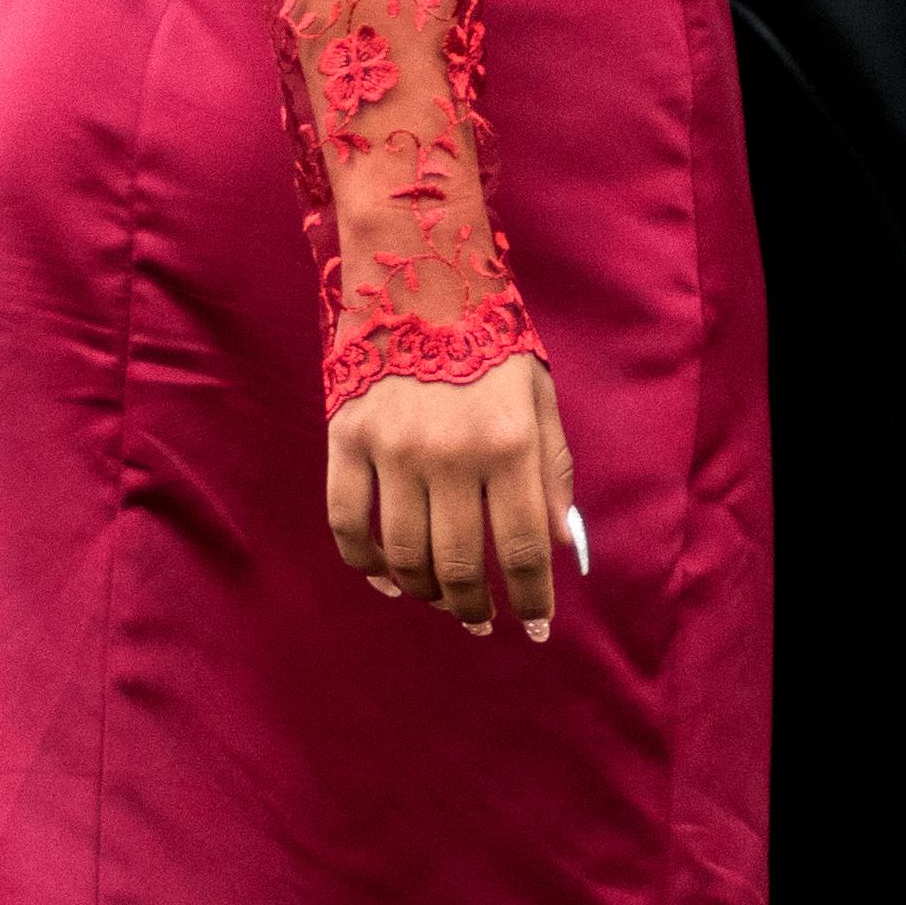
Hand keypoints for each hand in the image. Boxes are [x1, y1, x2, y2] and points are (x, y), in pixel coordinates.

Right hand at [325, 353, 578, 640]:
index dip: (530, 598)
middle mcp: (452, 454)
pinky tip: (387, 579)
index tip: (533, 626)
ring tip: (440, 600)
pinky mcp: (347, 440)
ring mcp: (394, 450)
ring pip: (405, 555)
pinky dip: (366, 564)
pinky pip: (348, 524)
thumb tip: (558, 546)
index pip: (523, 548)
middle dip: (475, 608)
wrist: (419, 279)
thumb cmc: (490, 345)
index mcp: (509, 445)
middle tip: (480, 621)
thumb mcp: (540, 402)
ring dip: (426, 592)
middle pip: (460, 565)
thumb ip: (552, 474)